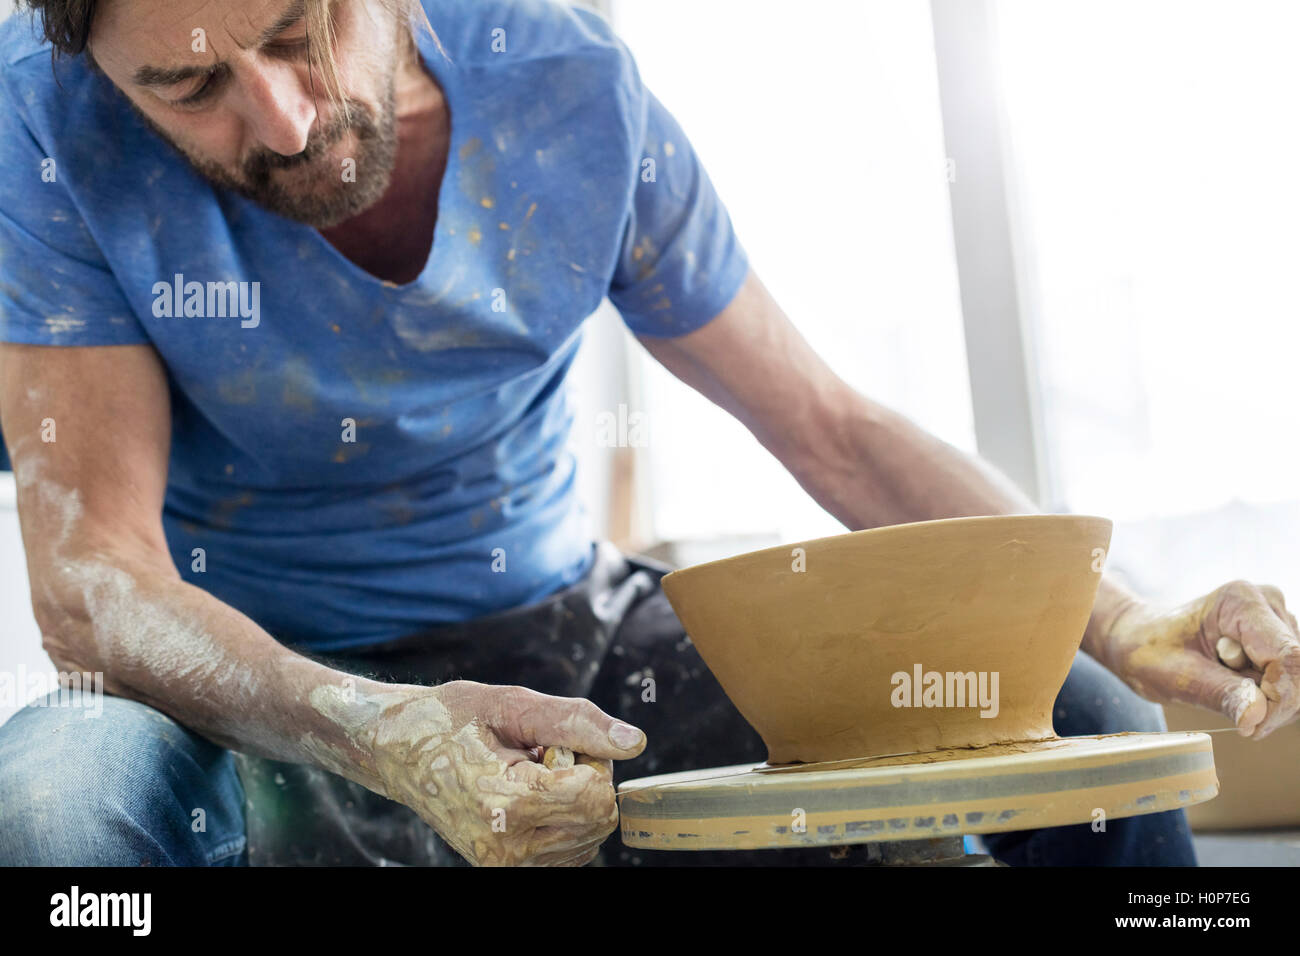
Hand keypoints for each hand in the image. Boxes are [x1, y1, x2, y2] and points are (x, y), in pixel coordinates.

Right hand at [357, 681, 645, 865]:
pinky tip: (530, 795)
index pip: (595, 795)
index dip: (588, 758)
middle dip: (586, 779)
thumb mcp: (510, 704)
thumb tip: (635, 742)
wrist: (395, 749)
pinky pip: (568, 852)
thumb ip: (576, 722)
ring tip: (529, 774)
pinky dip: (564, 821)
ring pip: (589, 839)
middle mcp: (506, 844)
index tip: (551, 741)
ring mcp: (503, 862)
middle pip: (599, 819)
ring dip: (574, 801)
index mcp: (506, 800)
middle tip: (541, 754)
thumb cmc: (447, 719)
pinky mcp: (502, 867)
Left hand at [1105, 581, 1299, 737]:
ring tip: (1224, 689)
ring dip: (1269, 701)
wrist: (1138, 640)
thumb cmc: (1150, 652)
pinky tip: (1236, 687)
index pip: (1288, 657)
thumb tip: (1257, 717)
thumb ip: (1221, 694)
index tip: (1252, 728)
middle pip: (1299, 669)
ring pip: (1298, 677)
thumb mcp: (1177, 677)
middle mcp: (1266, 603)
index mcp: (1240, 602)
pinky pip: (1290, 679)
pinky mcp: (1277, 638)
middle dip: (1274, 705)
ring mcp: (1275, 620)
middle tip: (1238, 719)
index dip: (1280, 699)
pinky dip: (1268, 696)